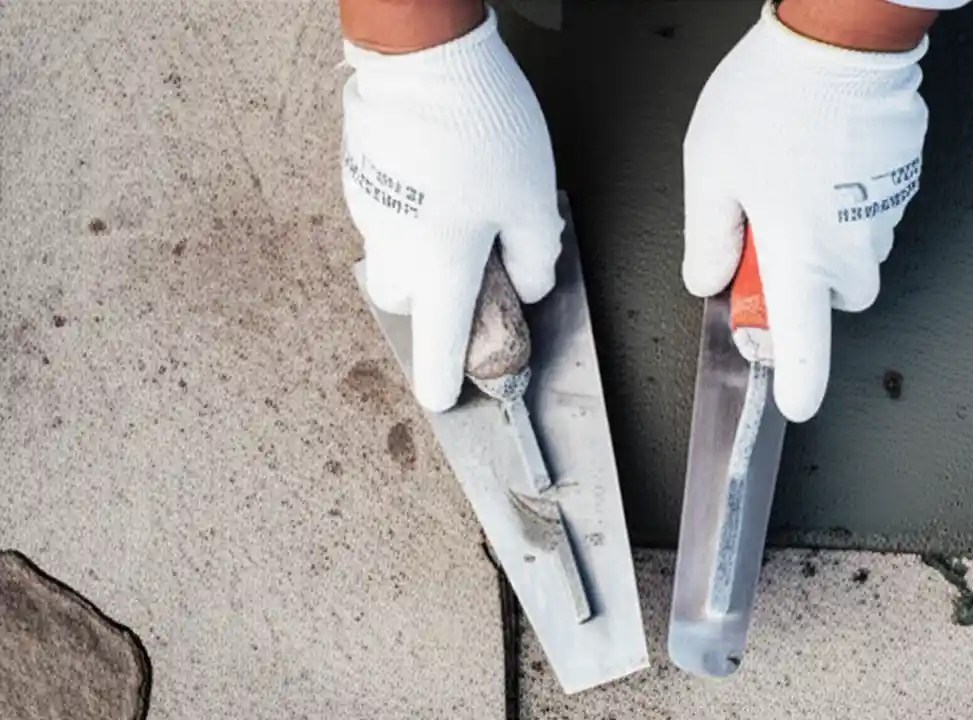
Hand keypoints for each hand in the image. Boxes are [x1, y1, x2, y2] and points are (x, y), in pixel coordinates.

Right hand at [341, 7, 561, 411]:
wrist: (423, 57)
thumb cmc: (482, 127)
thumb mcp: (534, 201)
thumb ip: (535, 256)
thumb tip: (528, 283)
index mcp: (441, 264)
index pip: (438, 344)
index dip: (442, 377)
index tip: (442, 399)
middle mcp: (394, 246)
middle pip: (407, 301)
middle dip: (435, 298)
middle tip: (472, 269)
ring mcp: (369, 209)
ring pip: (393, 253)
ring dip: (423, 248)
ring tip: (464, 205)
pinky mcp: (358, 173)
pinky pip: (386, 209)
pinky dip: (410, 208)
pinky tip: (441, 174)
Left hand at [682, 2, 930, 421]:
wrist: (840, 37)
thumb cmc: (775, 97)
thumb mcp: (710, 171)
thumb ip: (706, 236)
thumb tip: (707, 278)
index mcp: (801, 253)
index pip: (805, 340)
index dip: (801, 379)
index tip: (797, 403)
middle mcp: (852, 243)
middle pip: (839, 295)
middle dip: (809, 280)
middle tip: (772, 236)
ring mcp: (886, 210)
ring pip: (859, 250)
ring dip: (828, 235)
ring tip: (793, 180)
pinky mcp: (906, 176)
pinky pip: (875, 206)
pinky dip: (850, 198)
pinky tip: (823, 156)